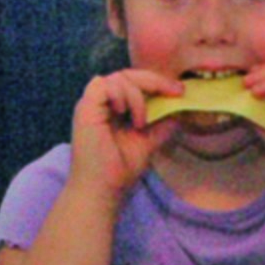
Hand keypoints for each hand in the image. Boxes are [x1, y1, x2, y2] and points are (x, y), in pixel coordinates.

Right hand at [68, 69, 173, 198]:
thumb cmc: (119, 171)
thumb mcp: (148, 143)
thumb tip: (179, 109)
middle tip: (174, 91)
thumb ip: (161, 125)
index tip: (178, 91)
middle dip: (154, 80)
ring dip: (137, 95)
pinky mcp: (85, 108)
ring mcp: (91, 105)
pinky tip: (126, 115)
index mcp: (113, 110)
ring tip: (140, 123)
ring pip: (118, 77)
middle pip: (127, 74)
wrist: (103, 190)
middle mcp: (101, 104)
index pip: (134, 83)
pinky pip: (104, 85)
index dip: (156, 82)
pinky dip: (121, 95)